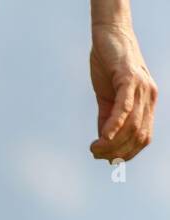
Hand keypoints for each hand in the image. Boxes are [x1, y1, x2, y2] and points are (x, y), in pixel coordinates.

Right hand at [90, 21, 156, 160]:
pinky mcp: (129, 78)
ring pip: (131, 125)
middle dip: (116, 152)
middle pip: (137, 135)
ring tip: (94, 148)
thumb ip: (107, 118)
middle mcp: (149, 96)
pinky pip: (125, 107)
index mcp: (147, 103)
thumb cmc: (109, 65)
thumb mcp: (107, 96)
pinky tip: (103, 136)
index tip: (105, 159)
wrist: (109, 36)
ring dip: (112, 143)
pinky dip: (115, 124)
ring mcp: (142, 87)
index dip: (126, 154)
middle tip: (95, 154)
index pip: (143, 138)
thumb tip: (103, 141)